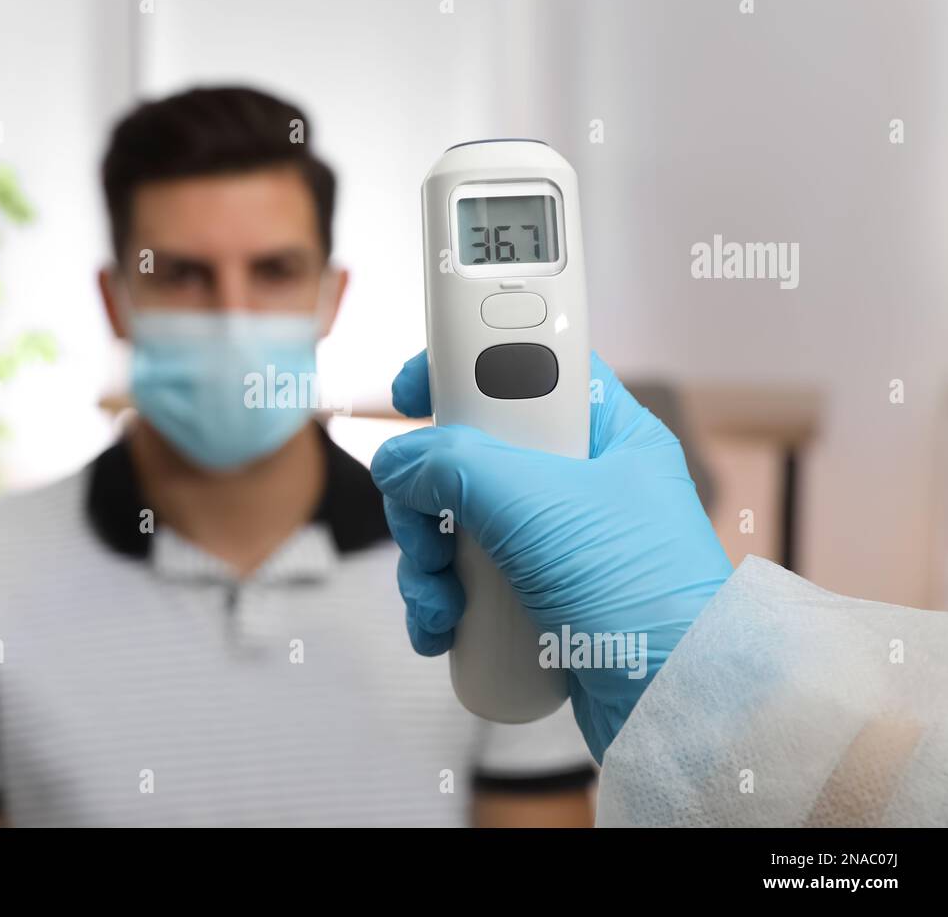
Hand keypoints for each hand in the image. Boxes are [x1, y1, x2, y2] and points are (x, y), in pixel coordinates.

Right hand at [370, 350, 732, 760]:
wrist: (678, 706)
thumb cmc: (637, 592)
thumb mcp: (535, 506)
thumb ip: (454, 464)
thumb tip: (395, 459)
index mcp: (603, 433)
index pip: (527, 368)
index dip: (466, 370)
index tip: (412, 393)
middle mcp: (580, 481)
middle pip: (471, 454)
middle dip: (426, 500)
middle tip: (423, 536)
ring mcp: (556, 542)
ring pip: (457, 522)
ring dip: (426, 562)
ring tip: (435, 604)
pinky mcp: (539, 596)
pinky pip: (468, 579)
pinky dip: (442, 601)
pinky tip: (439, 630)